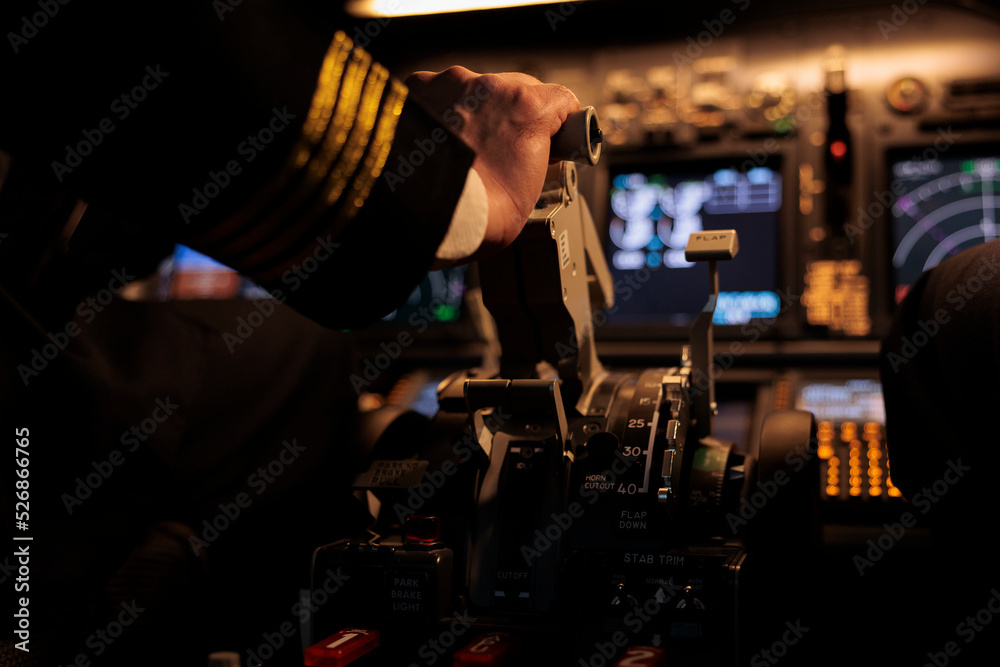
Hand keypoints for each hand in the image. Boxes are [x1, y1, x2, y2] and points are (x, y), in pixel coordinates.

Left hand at [406, 67, 579, 257]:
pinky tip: (438, 144)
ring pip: (474, 92)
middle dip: (513, 118)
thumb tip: (527, 155)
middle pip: (515, 91)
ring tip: (463, 153)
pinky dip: (441, 116)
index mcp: (525, 108)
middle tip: (503, 152)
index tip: (551, 137)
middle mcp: (487, 87)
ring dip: (474, 116)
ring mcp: (449, 85)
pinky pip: (439, 95)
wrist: (419, 216)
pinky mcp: (417, 90)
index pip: (559, 100)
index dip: (557, 123)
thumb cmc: (475, 215)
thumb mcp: (529, 195)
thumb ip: (536, 157)